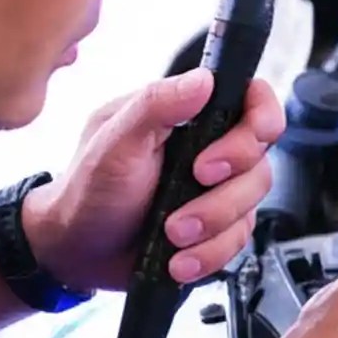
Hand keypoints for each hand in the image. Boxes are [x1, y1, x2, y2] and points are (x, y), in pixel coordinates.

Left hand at [23, 68, 285, 290]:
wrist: (76, 251)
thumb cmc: (88, 190)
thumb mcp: (115, 140)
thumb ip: (157, 104)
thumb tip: (203, 79)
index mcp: (190, 116)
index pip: (253, 101)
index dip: (261, 120)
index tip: (236, 146)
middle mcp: (212, 150)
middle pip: (259, 163)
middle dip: (225, 190)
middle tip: (191, 192)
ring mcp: (218, 193)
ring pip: (251, 207)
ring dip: (211, 227)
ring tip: (172, 234)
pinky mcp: (218, 230)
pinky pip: (238, 243)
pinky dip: (207, 254)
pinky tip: (178, 258)